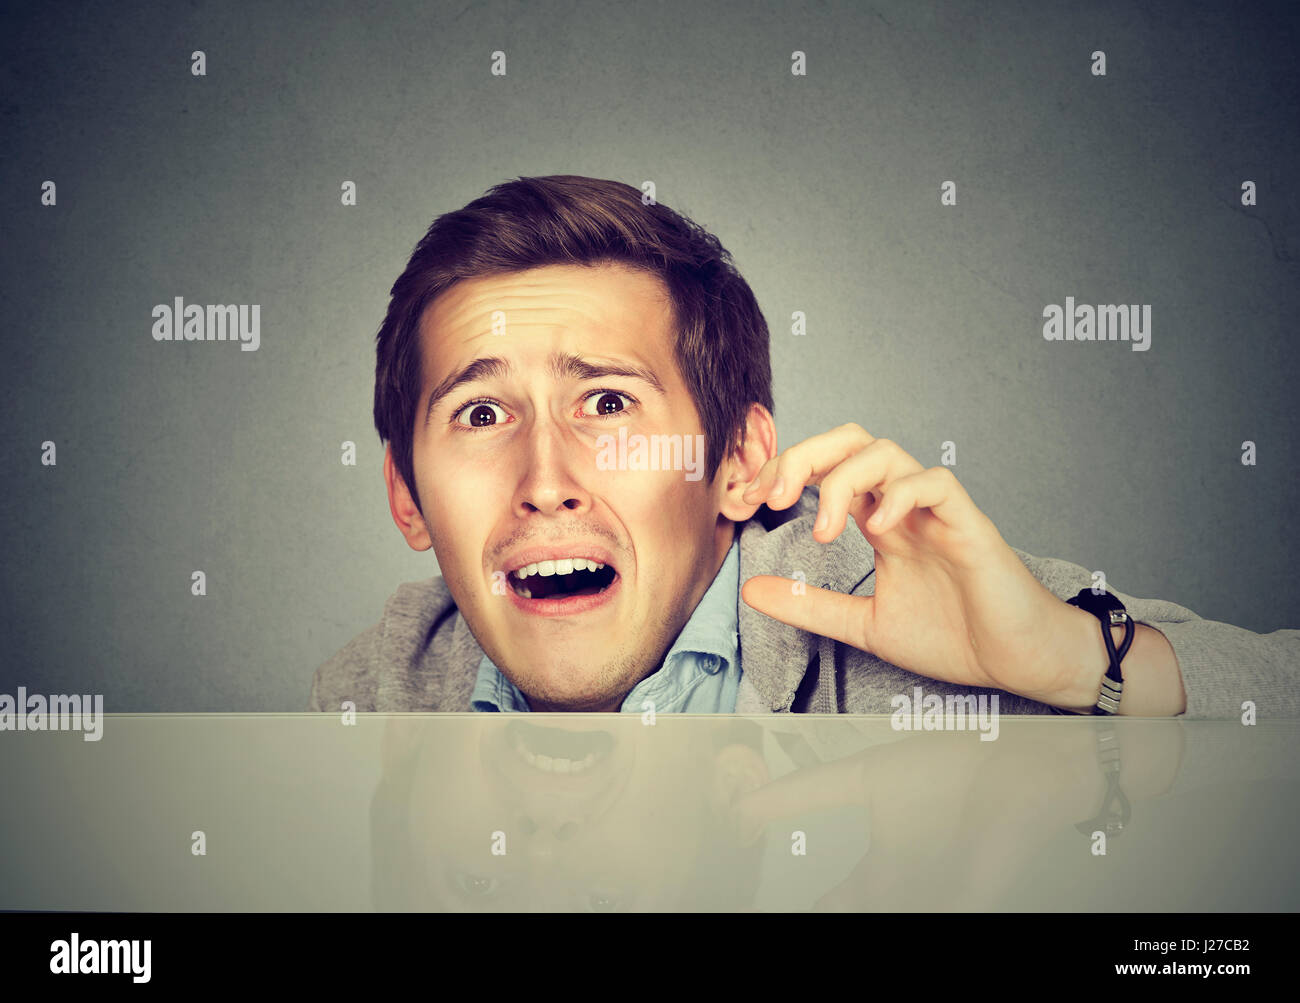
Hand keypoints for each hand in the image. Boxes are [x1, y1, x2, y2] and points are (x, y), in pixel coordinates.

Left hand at [740, 423, 1093, 706]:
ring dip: (843, 479)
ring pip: (885, 453)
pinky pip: (935, 483)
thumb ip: (809, 604)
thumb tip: (749, 590)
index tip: (748, 501)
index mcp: (879, 520)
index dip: (782, 473)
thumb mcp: (862, 624)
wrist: (1016, 662)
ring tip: (824, 528)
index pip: (824, 470)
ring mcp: (936, 510)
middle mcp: (903, 506)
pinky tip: (878, 527)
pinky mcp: (969, 524)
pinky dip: (901, 495)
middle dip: (803, 455)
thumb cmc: (952, 636)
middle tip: (772, 495)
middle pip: (850, 441)